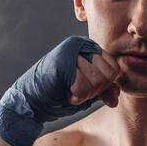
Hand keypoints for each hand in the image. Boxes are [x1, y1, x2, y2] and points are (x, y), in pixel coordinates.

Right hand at [0, 36, 121, 145]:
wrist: (31, 101)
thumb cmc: (59, 94)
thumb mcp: (88, 92)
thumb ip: (105, 90)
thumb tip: (115, 99)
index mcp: (88, 46)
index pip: (114, 69)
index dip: (104, 85)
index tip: (86, 87)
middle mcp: (80, 44)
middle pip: (108, 76)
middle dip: (94, 91)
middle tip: (75, 89)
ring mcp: (70, 51)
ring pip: (96, 83)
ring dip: (83, 95)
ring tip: (68, 89)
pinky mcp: (62, 62)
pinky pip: (83, 88)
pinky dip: (75, 97)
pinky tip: (63, 91)